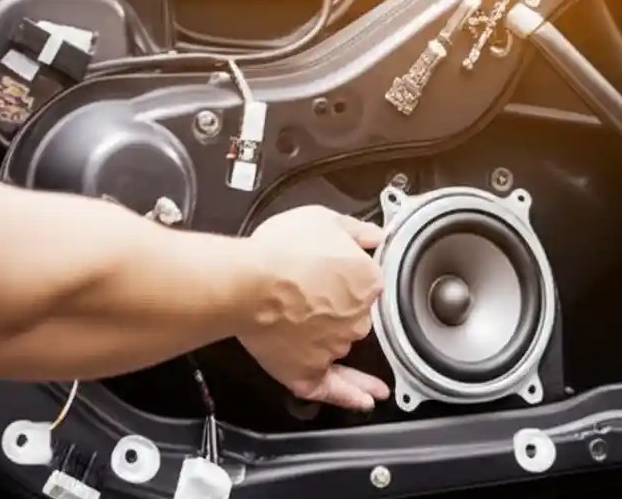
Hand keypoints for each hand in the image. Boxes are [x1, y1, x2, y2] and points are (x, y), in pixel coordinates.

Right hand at [239, 205, 389, 410]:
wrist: (248, 282)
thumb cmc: (280, 249)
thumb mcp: (322, 219)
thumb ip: (354, 230)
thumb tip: (373, 237)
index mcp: (367, 282)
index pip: (367, 283)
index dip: (345, 276)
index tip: (328, 271)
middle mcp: (358, 318)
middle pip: (354, 316)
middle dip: (337, 308)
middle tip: (310, 296)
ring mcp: (334, 346)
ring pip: (340, 346)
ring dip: (334, 342)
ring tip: (319, 335)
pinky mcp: (308, 371)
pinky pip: (333, 388)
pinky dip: (350, 397)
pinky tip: (364, 402)